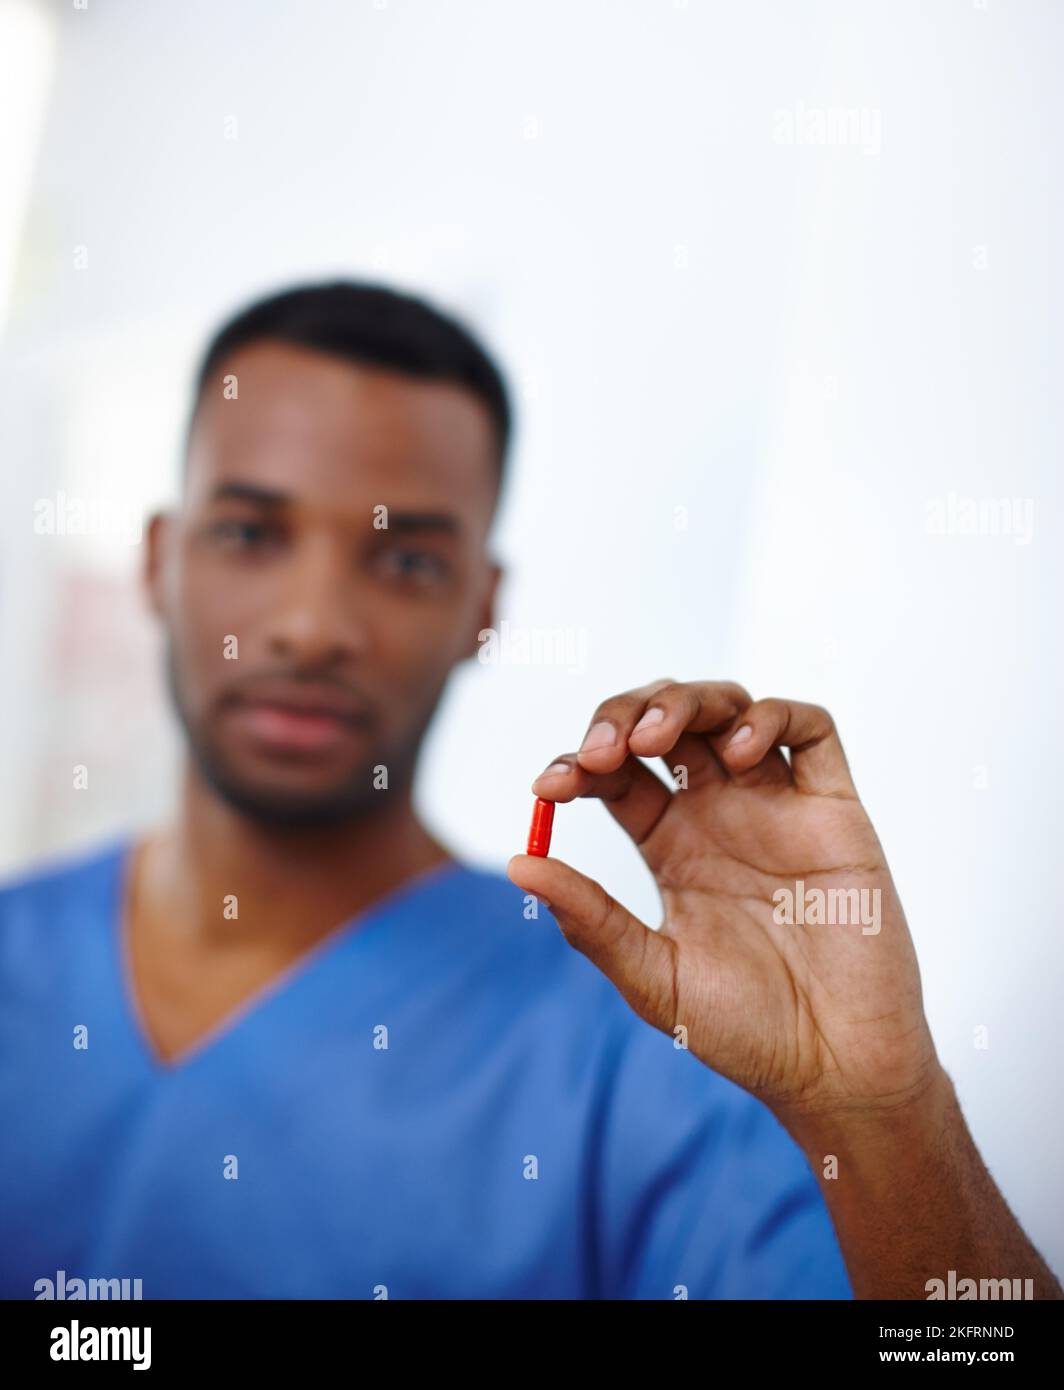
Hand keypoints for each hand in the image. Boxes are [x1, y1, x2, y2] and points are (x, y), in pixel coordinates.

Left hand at [507, 678, 941, 1128]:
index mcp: (671, 847)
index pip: (616, 775)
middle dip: (625, 713)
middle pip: (665, 723)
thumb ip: (591, 918)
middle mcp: (720, 814)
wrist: (836, 1068)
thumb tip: (517, 863)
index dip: (579, 764)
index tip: (551, 786)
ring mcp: (777, 806)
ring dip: (686, 701)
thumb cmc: (747, 1031)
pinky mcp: (835, 810)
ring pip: (729, 709)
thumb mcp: (651, 976)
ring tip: (656, 737)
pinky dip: (772, 717)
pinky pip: (812, 730)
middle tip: (606, 748)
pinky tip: (738, 751)